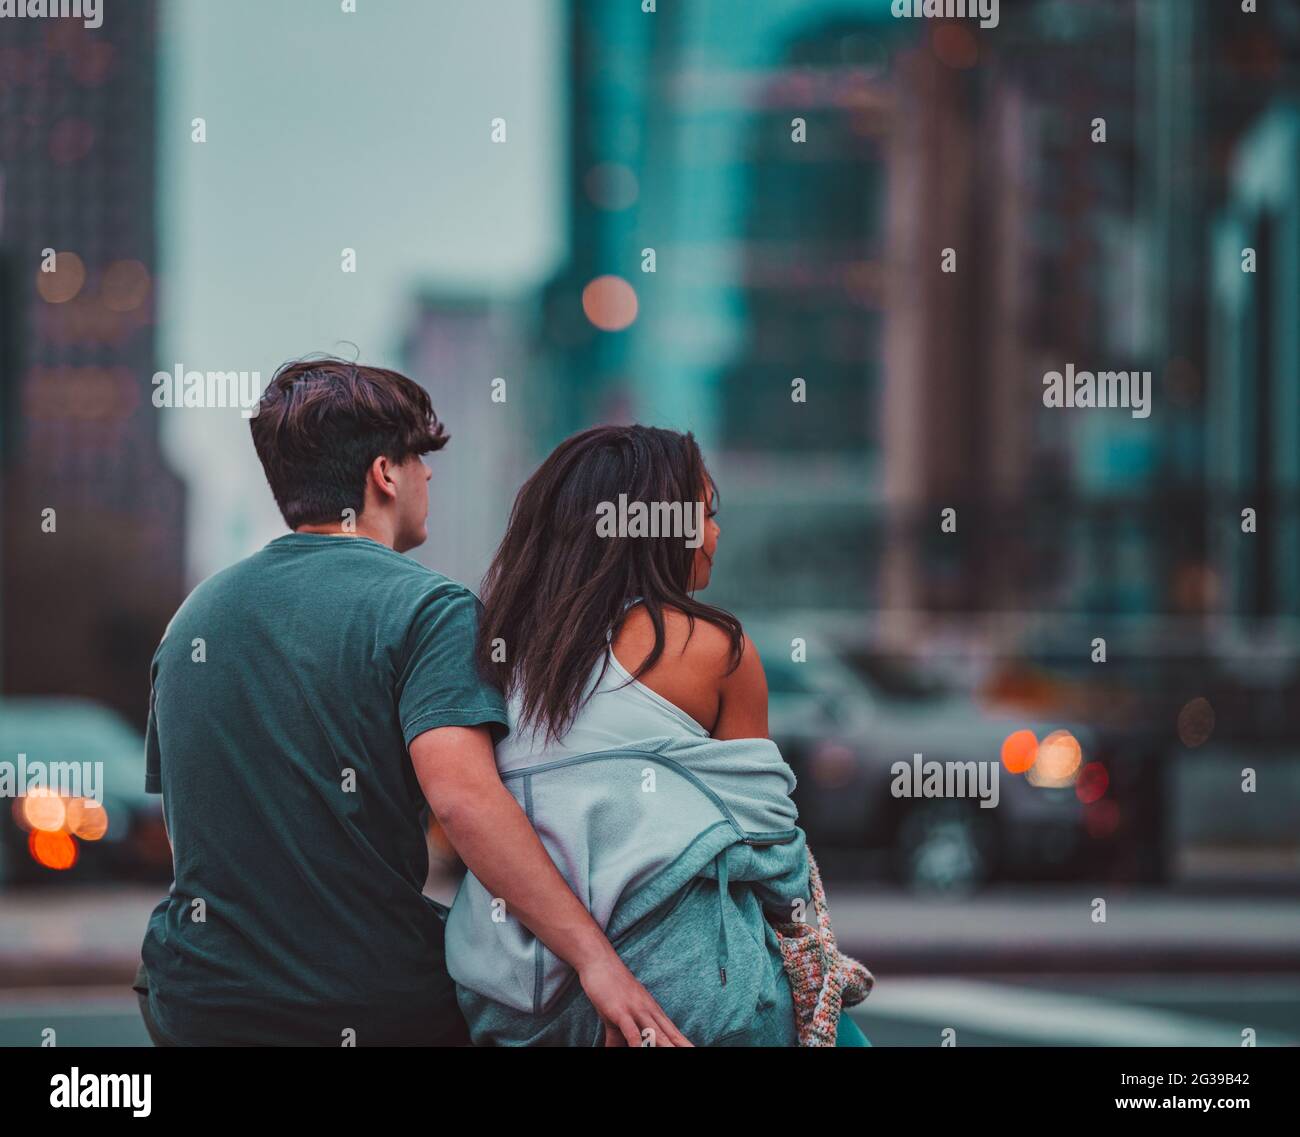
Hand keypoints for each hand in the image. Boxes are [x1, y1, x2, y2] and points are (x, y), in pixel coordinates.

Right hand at [578, 953, 692, 1046]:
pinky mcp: (621, 1011)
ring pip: (656, 1034)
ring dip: (667, 1047)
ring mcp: (636, 1010)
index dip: (685, 1043)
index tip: (695, 1049)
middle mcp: (649, 1011)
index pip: (673, 1033)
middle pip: (671, 1035)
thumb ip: (618, 1037)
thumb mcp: (616, 1016)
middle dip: (683, 1046)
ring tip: (676, 1056)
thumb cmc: (609, 987)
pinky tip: (639, 1053)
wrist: (600, 960)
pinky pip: (632, 1032)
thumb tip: (612, 1050)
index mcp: (652, 1012)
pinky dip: (637, 1045)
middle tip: (695, 1053)